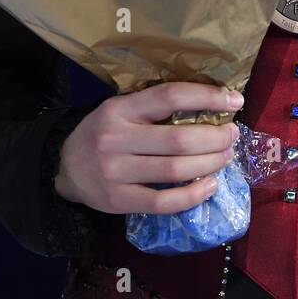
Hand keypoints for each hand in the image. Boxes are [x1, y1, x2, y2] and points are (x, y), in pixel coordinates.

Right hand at [54, 82, 242, 216]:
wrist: (63, 168)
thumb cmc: (104, 134)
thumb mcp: (121, 110)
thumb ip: (154, 108)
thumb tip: (211, 104)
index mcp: (120, 109)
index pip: (169, 96)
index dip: (206, 97)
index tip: (234, 100)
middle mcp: (116, 139)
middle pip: (178, 138)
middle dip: (215, 137)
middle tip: (231, 135)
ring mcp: (116, 172)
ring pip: (175, 170)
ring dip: (209, 163)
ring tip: (225, 157)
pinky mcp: (118, 200)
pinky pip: (164, 202)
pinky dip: (193, 195)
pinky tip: (210, 186)